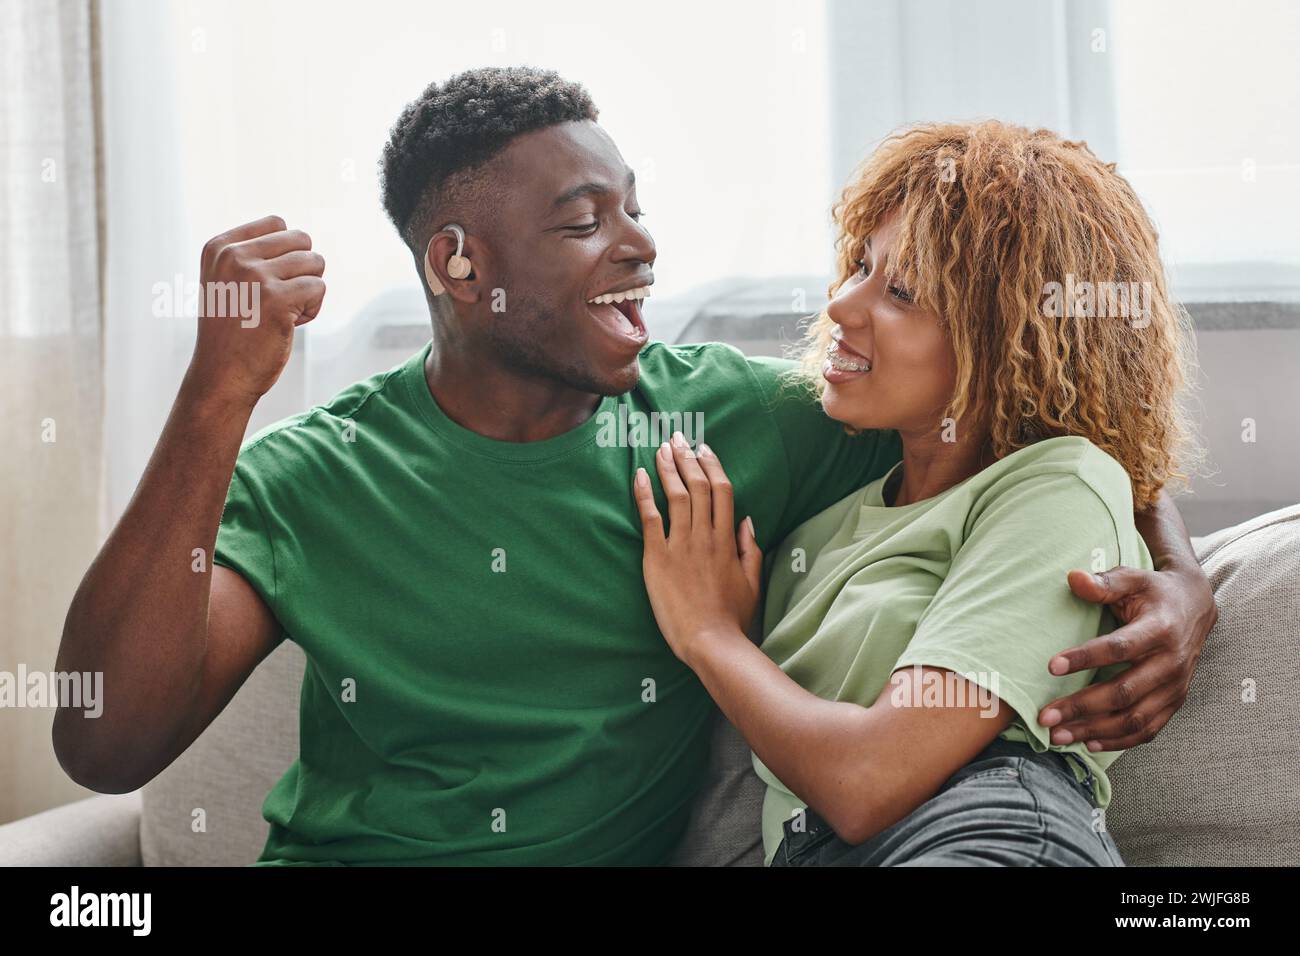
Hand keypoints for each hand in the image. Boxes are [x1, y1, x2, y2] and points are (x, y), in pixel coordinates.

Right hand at [185, 215, 325, 408]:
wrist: (222, 376)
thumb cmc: (233, 331)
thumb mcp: (228, 282)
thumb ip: (253, 255)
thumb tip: (299, 236)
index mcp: (220, 247)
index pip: (277, 223)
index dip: (286, 254)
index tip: (266, 283)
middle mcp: (234, 256)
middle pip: (301, 240)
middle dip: (302, 270)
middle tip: (280, 300)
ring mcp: (255, 276)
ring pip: (315, 262)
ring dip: (308, 291)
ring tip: (282, 313)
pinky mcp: (277, 298)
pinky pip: (319, 288)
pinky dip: (312, 310)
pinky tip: (288, 325)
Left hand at [632, 433, 762, 664]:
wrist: (710, 641)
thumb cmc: (732, 617)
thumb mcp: (752, 581)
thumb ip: (750, 548)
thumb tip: (747, 520)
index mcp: (728, 540)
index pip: (722, 491)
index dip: (712, 465)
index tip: (704, 449)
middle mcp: (705, 536)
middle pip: (698, 485)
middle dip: (687, 458)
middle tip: (677, 438)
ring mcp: (681, 546)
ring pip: (676, 495)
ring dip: (668, 468)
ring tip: (660, 448)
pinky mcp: (658, 559)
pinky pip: (650, 519)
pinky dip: (645, 495)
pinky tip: (640, 476)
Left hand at [1038, 563, 1217, 750]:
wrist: (1195, 606)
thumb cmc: (1153, 591)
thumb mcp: (1131, 577)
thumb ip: (1103, 582)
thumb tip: (1073, 577)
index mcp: (1160, 629)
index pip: (1120, 648)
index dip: (1085, 658)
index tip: (1050, 666)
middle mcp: (1171, 663)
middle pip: (1124, 692)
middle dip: (1081, 707)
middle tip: (1044, 717)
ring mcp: (1176, 687)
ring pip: (1135, 719)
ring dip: (1094, 731)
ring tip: (1057, 736)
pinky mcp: (1175, 702)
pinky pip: (1149, 730)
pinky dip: (1119, 740)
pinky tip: (1088, 744)